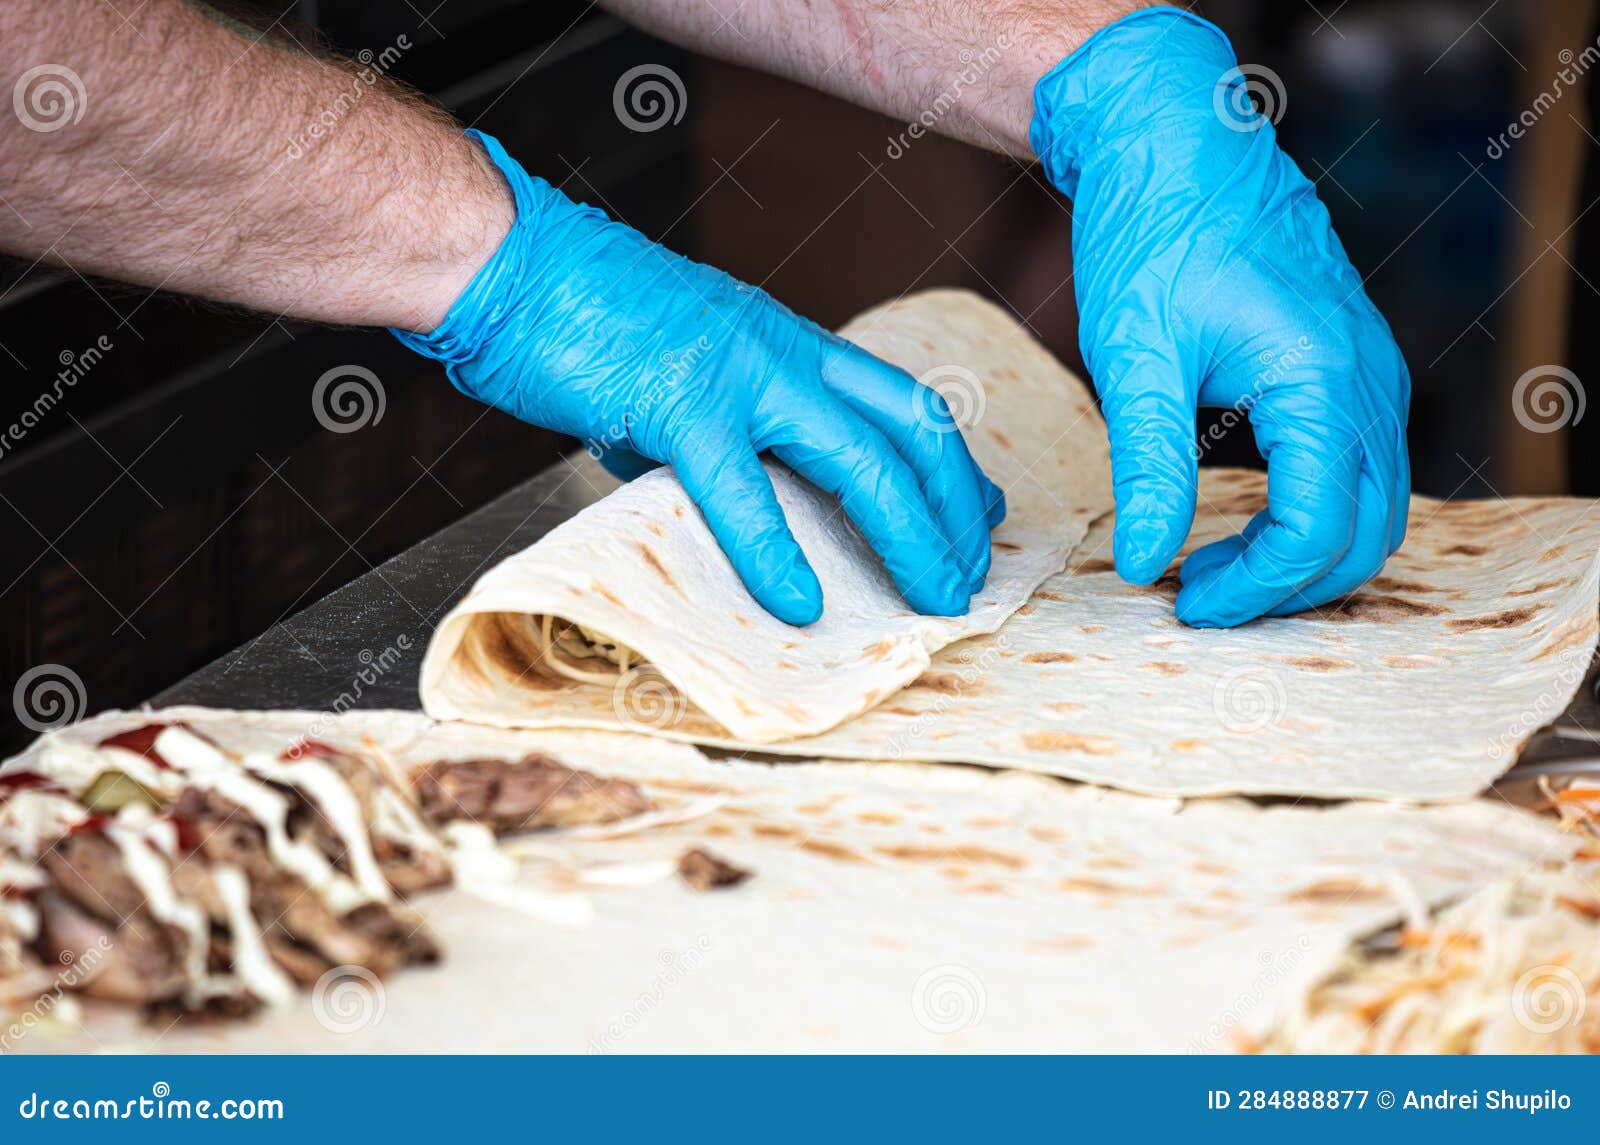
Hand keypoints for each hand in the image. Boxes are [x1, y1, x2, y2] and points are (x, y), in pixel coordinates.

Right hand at [394, 132, 1003, 626]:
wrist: (507, 265)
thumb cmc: (578, 318)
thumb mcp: (677, 373)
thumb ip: (717, 433)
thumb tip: (730, 499)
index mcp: (785, 342)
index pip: (900, 400)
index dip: (951, 465)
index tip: (979, 514)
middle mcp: (783, 350)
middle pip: (911, 427)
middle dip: (956, 507)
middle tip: (970, 574)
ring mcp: (738, 372)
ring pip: (860, 457)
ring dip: (909, 534)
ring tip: (930, 599)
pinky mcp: (677, 401)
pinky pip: (742, 488)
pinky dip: (777, 552)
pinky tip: (799, 601)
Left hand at [1030, 7, 1409, 627]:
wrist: (1177, 141)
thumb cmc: (1154, 234)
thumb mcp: (1136, 356)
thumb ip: (1147, 466)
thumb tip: (1144, 560)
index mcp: (1320, 378)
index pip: (1317, 528)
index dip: (1256, 588)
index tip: (1184, 605)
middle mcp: (1366, 379)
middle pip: (1364, 532)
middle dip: (1286, 586)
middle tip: (1197, 596)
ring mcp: (1370, 371)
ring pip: (1373, 505)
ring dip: (1304, 555)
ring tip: (1214, 567)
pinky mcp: (1352, 365)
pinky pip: (1362, 467)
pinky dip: (1316, 513)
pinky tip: (1241, 519)